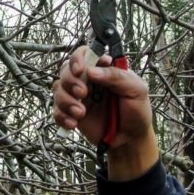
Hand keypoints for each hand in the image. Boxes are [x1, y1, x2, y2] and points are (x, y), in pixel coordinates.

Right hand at [53, 48, 158, 180]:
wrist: (131, 140)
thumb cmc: (137, 112)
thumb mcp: (137, 90)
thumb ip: (117, 77)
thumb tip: (92, 71)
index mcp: (104, 69)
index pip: (85, 54)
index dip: (78, 58)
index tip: (80, 71)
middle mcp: (89, 80)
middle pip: (67, 70)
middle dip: (70, 81)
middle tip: (83, 94)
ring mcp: (79, 96)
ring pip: (58, 88)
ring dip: (65, 100)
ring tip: (81, 114)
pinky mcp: (72, 113)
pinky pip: (56, 110)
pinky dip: (61, 116)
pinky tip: (73, 123)